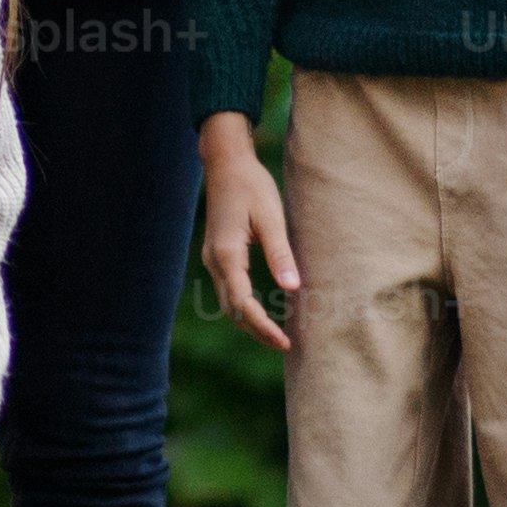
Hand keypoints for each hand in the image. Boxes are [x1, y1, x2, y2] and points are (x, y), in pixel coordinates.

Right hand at [198, 113, 298, 355]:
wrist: (226, 162)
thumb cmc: (251, 185)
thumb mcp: (271, 217)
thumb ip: (280, 254)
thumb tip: (293, 289)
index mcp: (227, 253)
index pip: (242, 303)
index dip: (263, 326)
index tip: (285, 342)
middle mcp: (214, 260)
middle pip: (232, 309)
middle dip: (256, 330)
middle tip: (285, 344)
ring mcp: (213, 258)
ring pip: (227, 302)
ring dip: (249, 321)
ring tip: (276, 334)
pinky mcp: (218, 254)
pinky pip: (229, 289)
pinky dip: (244, 305)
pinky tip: (263, 310)